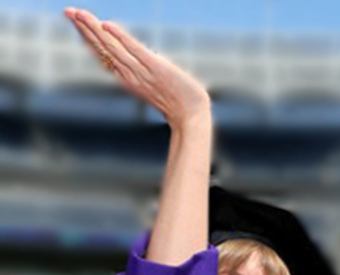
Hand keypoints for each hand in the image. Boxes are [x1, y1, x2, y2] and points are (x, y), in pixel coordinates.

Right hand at [65, 8, 209, 129]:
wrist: (191, 117)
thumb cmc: (178, 104)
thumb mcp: (155, 86)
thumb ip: (145, 74)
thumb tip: (144, 63)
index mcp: (127, 78)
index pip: (102, 54)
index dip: (88, 38)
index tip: (76, 22)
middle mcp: (128, 74)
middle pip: (101, 48)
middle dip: (83, 29)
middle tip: (67, 11)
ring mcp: (140, 71)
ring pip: (111, 46)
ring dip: (93, 28)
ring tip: (78, 13)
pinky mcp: (154, 67)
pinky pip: (134, 50)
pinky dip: (120, 37)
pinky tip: (106, 25)